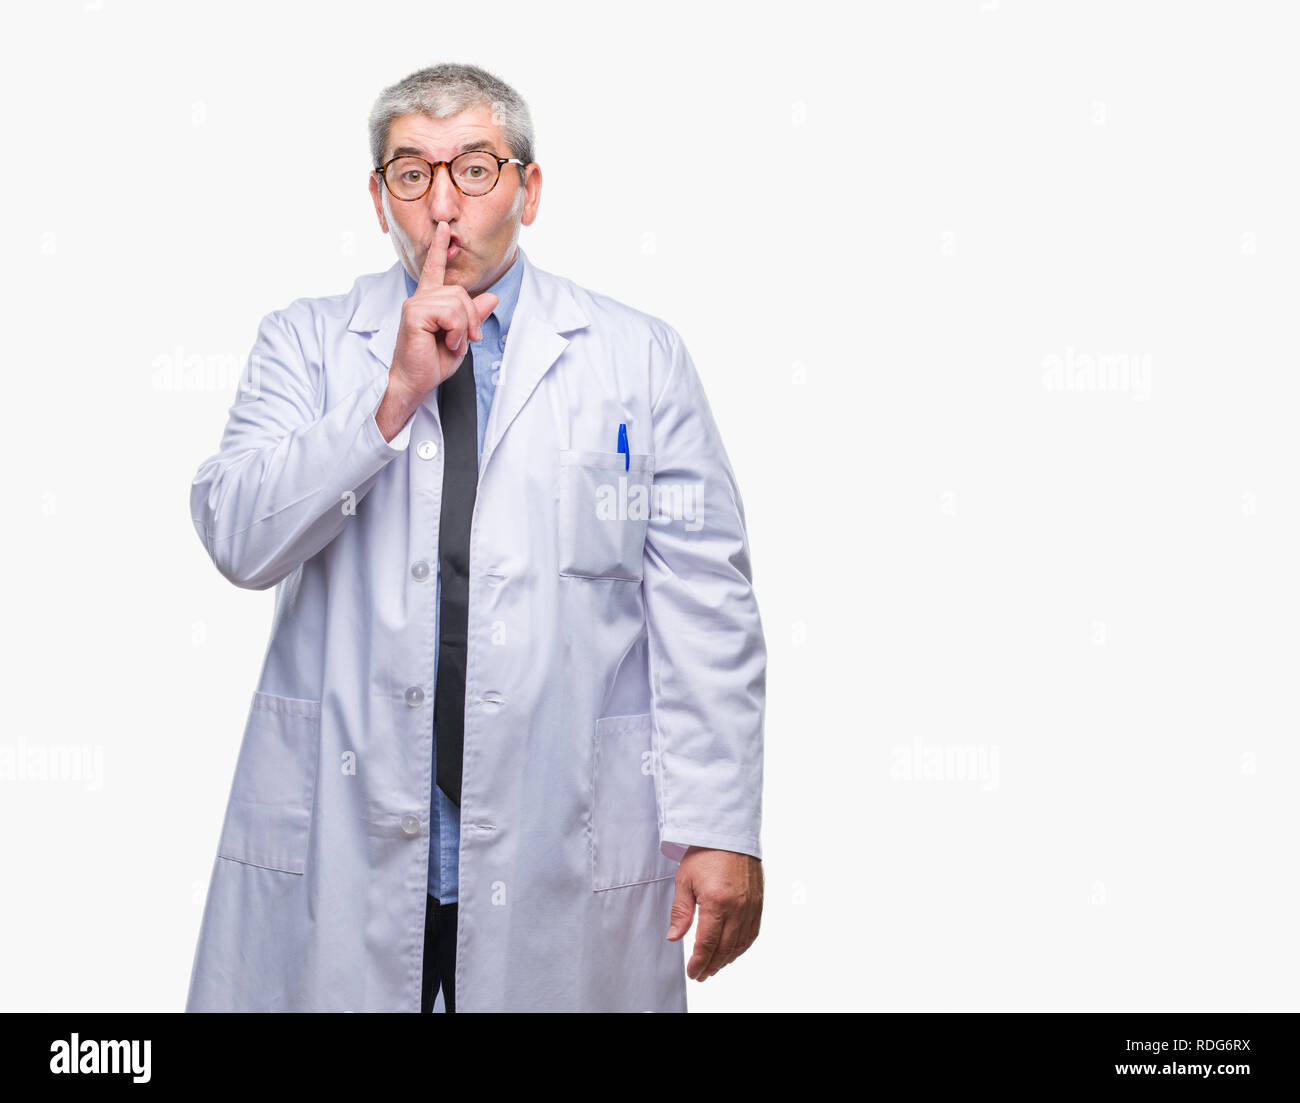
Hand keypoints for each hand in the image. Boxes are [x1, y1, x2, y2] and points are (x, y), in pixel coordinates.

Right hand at [389, 220, 498, 402]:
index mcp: (428, 301)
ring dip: (464, 327)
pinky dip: (457, 332)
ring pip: (457, 302)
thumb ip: (473, 317)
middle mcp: (420, 298)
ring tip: (454, 344)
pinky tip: (448, 343)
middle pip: (460, 292)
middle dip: (472, 317)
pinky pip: (450, 313)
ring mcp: (415, 304)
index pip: (434, 269)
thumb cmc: (432, 363)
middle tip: (469, 340)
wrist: (415, 383)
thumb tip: (492, 297)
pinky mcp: (414, 313)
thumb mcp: (462, 338)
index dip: (440, 248)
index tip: (444, 228)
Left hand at [665, 846, 762, 980]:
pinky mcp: (759, 902)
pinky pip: (753, 932)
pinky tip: (733, 951)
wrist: (730, 832)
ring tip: (715, 966)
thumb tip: (674, 936)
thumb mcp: (684, 880)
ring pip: (740, 944)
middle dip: (712, 966)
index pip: (707, 943)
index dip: (699, 962)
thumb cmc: (706, 852)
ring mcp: (751, 906)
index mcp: (717, 902)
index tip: (693, 972)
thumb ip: (680, 911)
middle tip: (701, 974)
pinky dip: (742, 946)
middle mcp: (737, 907)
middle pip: (725, 948)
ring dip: (727, 959)